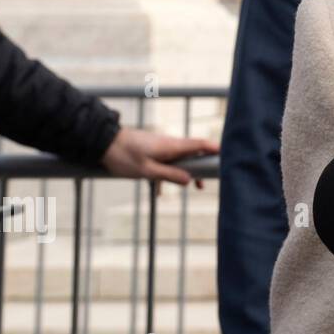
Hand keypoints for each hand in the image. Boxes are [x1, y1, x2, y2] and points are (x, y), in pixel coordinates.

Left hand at [100, 127, 218, 188]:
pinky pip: (168, 161)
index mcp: (172, 146)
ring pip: (182, 159)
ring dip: (187, 171)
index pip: (201, 145)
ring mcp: (162, 146)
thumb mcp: (146, 170)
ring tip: (195, 187)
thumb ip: (169, 176)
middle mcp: (171, 144)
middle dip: (204, 166)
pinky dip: (170, 173)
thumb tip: (189, 181)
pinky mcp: (154, 150)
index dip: (216, 149)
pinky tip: (160, 191)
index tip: (230, 155)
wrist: (103, 142)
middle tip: (213, 179)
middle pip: (195, 153)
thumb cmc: (123, 155)